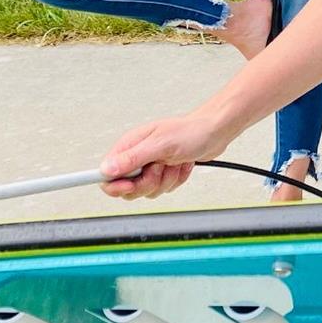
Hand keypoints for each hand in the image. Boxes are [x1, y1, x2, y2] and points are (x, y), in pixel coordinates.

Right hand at [99, 110, 234, 199]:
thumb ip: (132, 158)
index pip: (107, 173)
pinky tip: (181, 165)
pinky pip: (164, 189)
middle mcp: (138, 157)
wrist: (214, 131)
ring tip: (174, 162)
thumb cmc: (190, 131)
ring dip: (166, 180)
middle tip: (160, 168)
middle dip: (148, 183)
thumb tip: (107, 169)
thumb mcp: (160, 145)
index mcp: (130, 146)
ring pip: (148, 191)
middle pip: (128, 188)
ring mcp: (151, 166)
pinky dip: (176, 180)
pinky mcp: (164, 173)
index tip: (128, 185)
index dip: (114, 185)